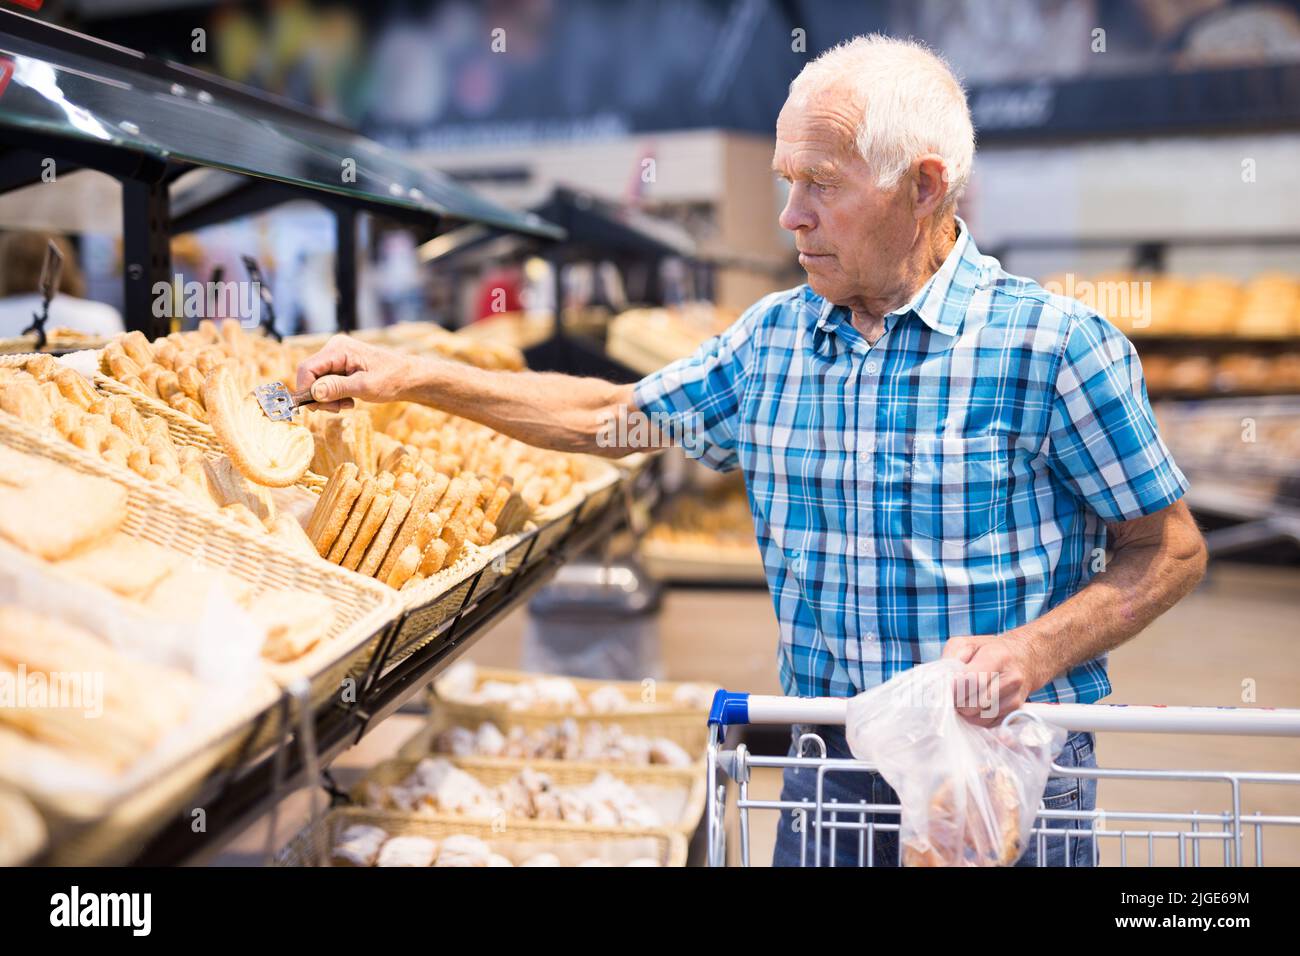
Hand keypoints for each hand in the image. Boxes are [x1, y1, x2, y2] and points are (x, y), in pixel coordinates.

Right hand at [295, 335, 413, 410]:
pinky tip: (349, 400)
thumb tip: (313, 392)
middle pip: (310, 376)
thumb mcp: (365, 386)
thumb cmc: (391, 379)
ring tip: (347, 404)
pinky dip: (334, 396)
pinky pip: (326, 383)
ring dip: (328, 398)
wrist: (407, 378)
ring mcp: (336, 357)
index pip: (307, 368)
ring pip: (317, 382)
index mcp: (338, 349)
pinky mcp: (339, 366)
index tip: (315, 408)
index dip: (305, 390)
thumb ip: (338, 388)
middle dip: (319, 396)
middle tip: (337, 409)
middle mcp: (334, 349)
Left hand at [941, 634, 1040, 726]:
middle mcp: (1011, 678)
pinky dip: (976, 717)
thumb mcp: (966, 644)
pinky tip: (975, 704)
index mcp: (997, 657)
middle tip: (952, 694)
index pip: (972, 681)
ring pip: (980, 716)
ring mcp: (1015, 696)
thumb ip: (951, 659)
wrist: (1024, 658)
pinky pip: (988, 723)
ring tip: (963, 698)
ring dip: (965, 711)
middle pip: (974, 703)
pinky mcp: (1015, 711)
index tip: (946, 688)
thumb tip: (942, 681)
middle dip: (957, 702)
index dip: (954, 689)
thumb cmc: (989, 650)